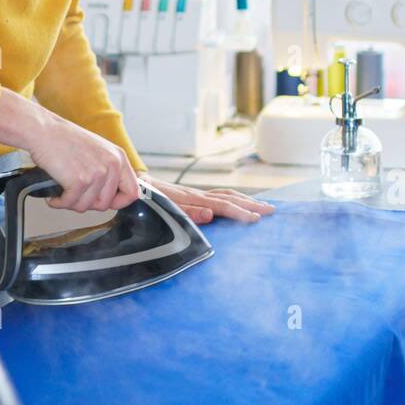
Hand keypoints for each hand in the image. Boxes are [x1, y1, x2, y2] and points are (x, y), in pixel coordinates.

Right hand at [0, 87, 137, 212]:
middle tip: (74, 192)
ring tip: (62, 189)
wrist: (43, 130)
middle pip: (105, 205)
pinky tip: (53, 193)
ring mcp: (96, 174)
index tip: (104, 202)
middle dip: (87, 203)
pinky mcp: (79, 181)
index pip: (133, 192)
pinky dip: (58, 202)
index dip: (118, 203)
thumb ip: (108, 170)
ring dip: (70, 202)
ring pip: (86, 207)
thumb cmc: (64, 139)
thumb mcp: (97, 150)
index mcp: (118, 157)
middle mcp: (111, 165)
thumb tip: (112, 198)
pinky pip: (70, 204)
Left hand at [144, 179, 274, 224]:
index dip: (240, 212)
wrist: (133, 186)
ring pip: (226, 195)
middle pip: (230, 198)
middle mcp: (197, 195)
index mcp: (192, 199)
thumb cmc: (147, 202)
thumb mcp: (164, 209)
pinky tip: (237, 204)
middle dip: (251, 204)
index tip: (256, 218)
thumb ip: (187, 213)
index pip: (223, 206)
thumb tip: (210, 214)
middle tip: (271, 211)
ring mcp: (195, 194)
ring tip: (261, 206)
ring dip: (245, 200)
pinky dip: (233, 199)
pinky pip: (218, 196)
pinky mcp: (192, 195)